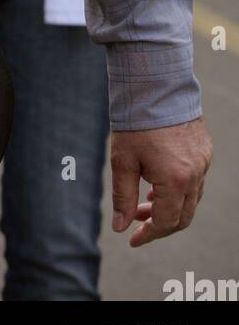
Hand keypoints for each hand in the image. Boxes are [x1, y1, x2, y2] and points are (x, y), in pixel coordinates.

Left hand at [111, 116, 211, 245]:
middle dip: (159, 224)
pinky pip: (196, 181)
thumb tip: (120, 226)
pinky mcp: (204, 150)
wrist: (156, 85)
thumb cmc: (135, 122)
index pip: (165, 222)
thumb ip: (123, 197)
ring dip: (169, 207)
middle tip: (136, 222)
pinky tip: (159, 183)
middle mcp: (195, 175)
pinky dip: (179, 190)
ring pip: (191, 199)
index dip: (148, 234)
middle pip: (183, 216)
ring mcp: (203, 162)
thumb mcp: (123, 161)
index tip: (132, 239)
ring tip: (145, 202)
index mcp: (176, 181)